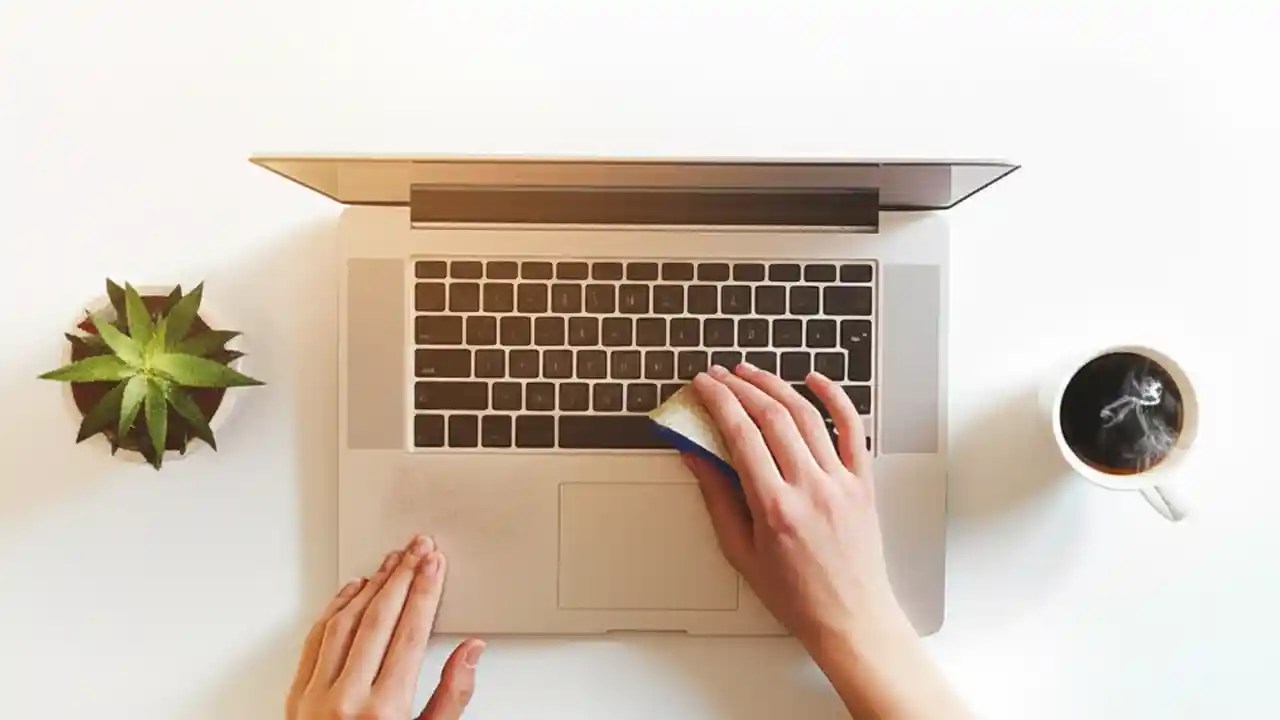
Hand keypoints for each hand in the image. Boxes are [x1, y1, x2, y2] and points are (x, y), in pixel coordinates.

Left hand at [286, 536, 484, 719]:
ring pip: (343, 623)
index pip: (409, 633)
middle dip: (403, 577)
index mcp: (384, 712)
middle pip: (378, 618)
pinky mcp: (295, 699)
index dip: (426, 592)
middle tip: (420, 548)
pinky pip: (315, 640)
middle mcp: (345, 700)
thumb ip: (452, 698)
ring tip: (392, 562)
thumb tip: (471, 652)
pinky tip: (352, 592)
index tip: (436, 565)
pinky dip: (335, 610)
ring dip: (371, 586)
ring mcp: (314, 698)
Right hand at [687, 364, 902, 651]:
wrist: (849, 617)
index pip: (741, 435)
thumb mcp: (740, 552)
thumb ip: (717, 498)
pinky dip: (835, 398)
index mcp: (775, 508)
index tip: (703, 385)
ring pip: (806, 415)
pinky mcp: (863, 482)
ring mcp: (840, 482)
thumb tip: (696, 456)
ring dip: (774, 386)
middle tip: (719, 375)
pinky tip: (815, 380)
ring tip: (751, 373)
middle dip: (739, 387)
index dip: (718, 401)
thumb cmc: (796, 594)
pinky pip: (852, 428)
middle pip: (771, 417)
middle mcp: (810, 489)